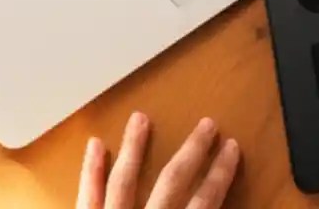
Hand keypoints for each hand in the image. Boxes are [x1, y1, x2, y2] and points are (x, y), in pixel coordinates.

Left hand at [77, 113, 240, 208]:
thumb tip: (221, 203)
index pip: (205, 202)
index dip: (220, 174)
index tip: (231, 149)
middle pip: (172, 181)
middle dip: (191, 151)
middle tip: (207, 124)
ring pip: (124, 181)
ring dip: (135, 148)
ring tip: (141, 118)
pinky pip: (87, 197)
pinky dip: (91, 171)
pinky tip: (96, 144)